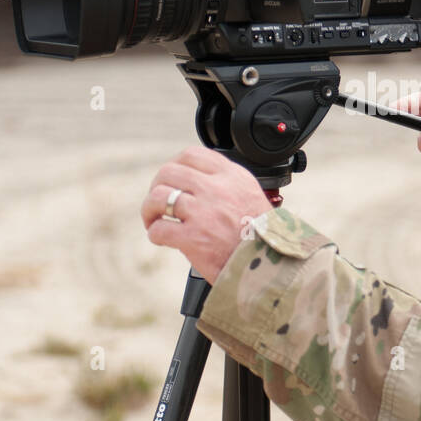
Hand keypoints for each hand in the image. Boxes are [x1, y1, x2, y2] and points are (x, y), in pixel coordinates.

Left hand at [140, 145, 274, 283]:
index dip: (175, 165)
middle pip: (169, 172)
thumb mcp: (250, 196)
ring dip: (149, 209)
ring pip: (159, 197)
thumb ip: (226, 184)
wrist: (270, 265)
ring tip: (154, 220)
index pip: (192, 155)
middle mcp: (217, 189)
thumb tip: (194, 180)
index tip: (172, 179)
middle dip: (157, 186)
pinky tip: (162, 238)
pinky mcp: (193, 238)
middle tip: (158, 203)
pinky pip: (159, 229)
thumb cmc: (260, 236)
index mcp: (232, 177)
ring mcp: (203, 212)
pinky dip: (155, 233)